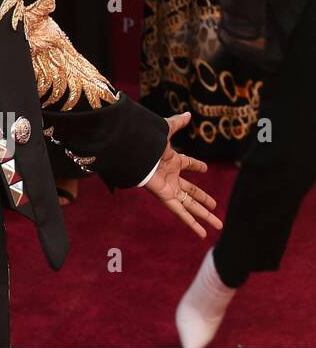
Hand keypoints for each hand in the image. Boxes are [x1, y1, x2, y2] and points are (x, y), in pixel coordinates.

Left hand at [142, 113, 222, 237]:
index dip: (196, 165)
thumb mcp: (164, 131)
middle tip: (214, 207)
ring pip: (190, 205)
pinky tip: (201, 233)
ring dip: (203, 216)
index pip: (187, 163)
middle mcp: (171, 176)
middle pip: (192, 192)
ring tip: (218, 226)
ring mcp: (169, 188)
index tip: (205, 168)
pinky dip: (191, 223)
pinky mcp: (164, 197)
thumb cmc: (145, 140)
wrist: (131, 151)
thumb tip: (188, 114)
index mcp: (172, 160)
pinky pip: (180, 212)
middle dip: (203, 200)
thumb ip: (176, 123)